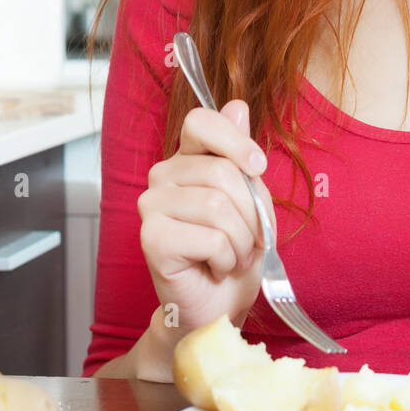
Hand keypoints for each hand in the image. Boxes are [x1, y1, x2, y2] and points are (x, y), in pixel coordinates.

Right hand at [138, 100, 275, 341]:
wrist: (218, 305)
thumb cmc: (234, 252)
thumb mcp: (251, 199)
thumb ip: (241, 155)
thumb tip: (237, 105)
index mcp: (187, 159)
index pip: (201, 121)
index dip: (235, 140)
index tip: (258, 166)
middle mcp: (162, 176)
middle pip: (222, 172)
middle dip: (252, 213)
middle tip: (249, 239)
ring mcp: (151, 206)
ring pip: (219, 206)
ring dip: (241, 240)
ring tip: (233, 255)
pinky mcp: (151, 238)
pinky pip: (210, 238)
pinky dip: (226, 258)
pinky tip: (215, 267)